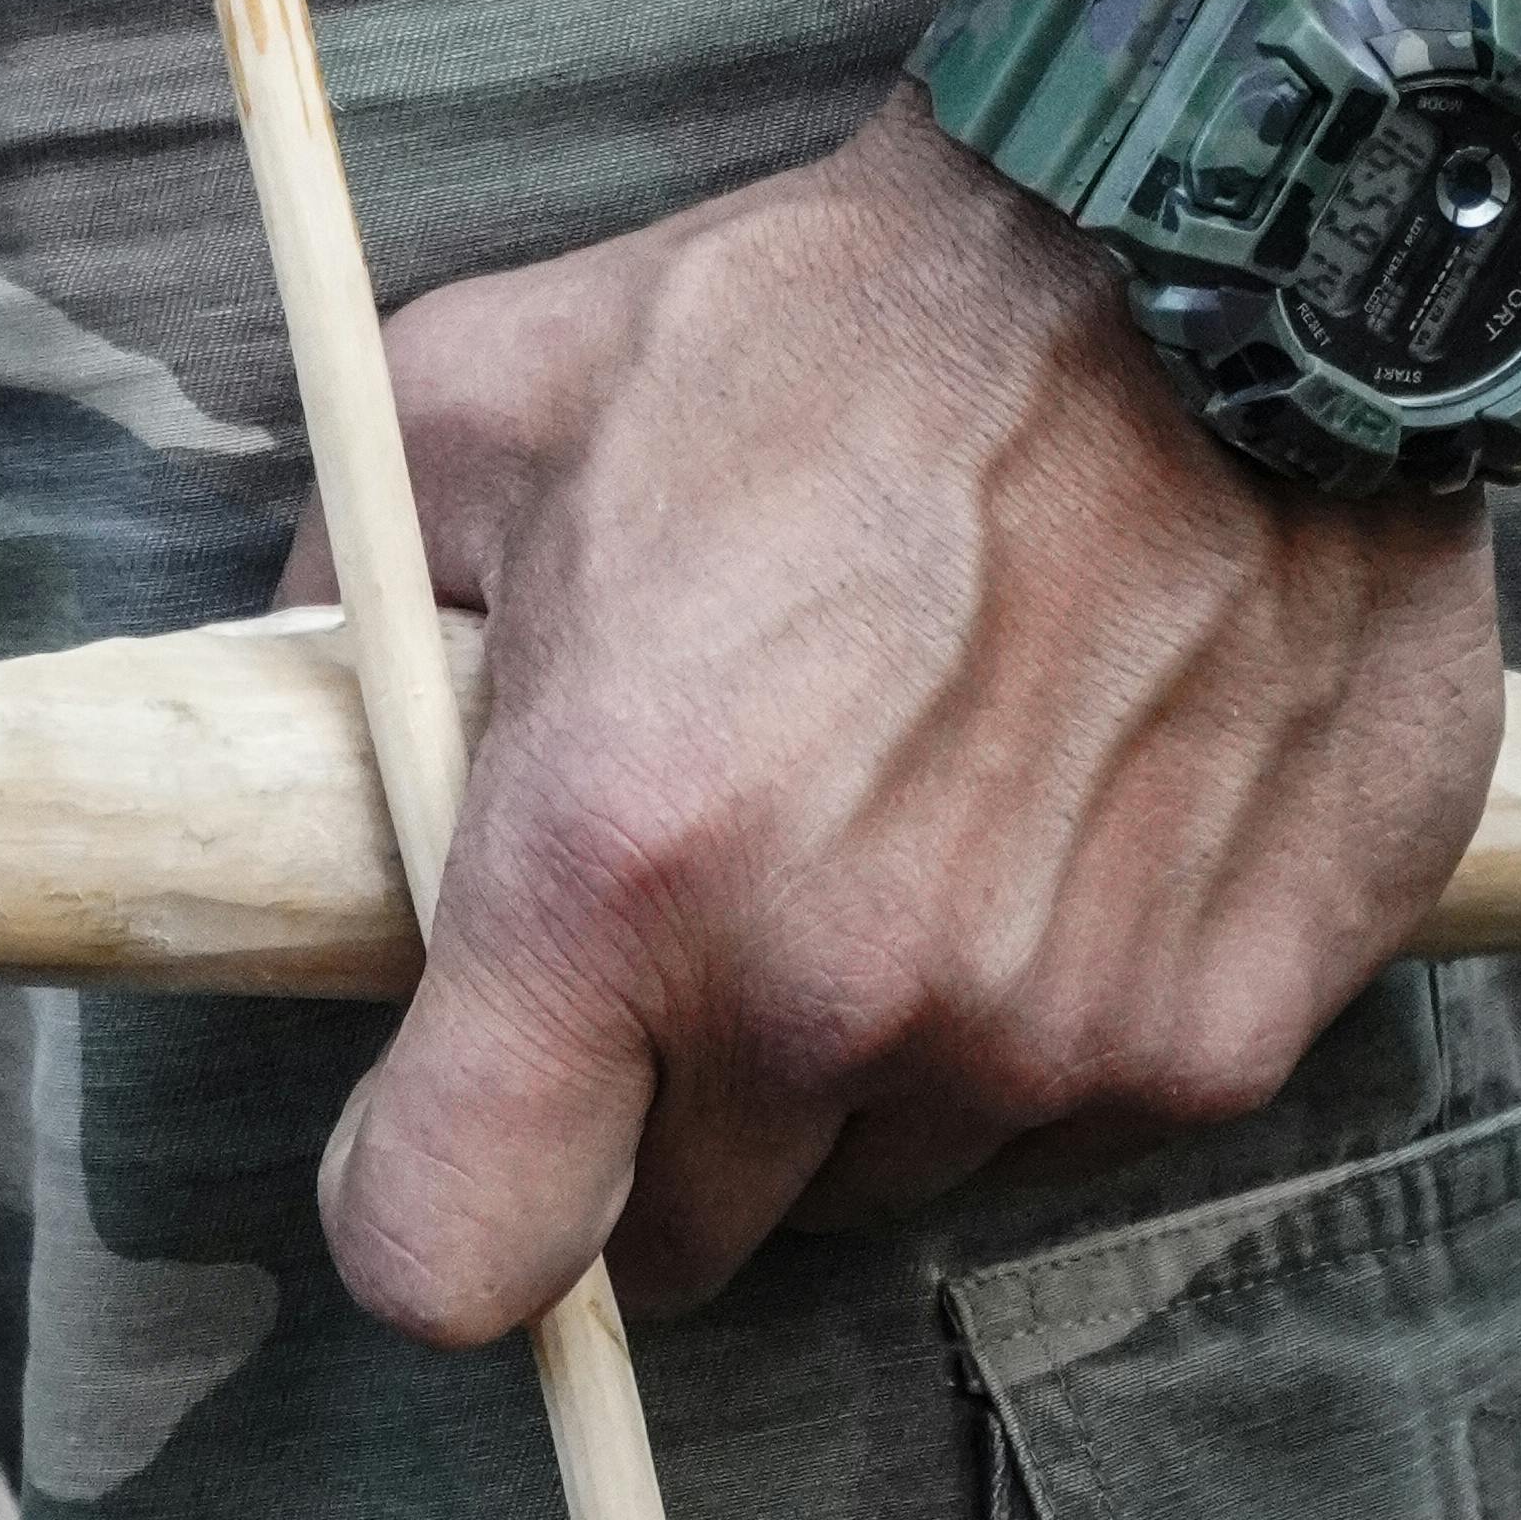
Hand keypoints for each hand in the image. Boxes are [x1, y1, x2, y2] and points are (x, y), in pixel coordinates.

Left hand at [297, 96, 1501, 1337]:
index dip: (432, 1211)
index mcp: (613, 866)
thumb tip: (290, 754)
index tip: (460, 1124)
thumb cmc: (836, 324)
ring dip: (870, 1057)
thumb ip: (353, 611)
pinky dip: (1056, 1007)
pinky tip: (1066, 816)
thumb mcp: (485, 404)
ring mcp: (1051, 1034)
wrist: (1215, 262)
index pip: (452, 1257)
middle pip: (684, 1235)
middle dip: (668, 1104)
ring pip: (889, 1172)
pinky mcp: (1230, 1031)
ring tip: (908, 818)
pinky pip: (1080, 1109)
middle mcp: (836, 991)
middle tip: (712, 905)